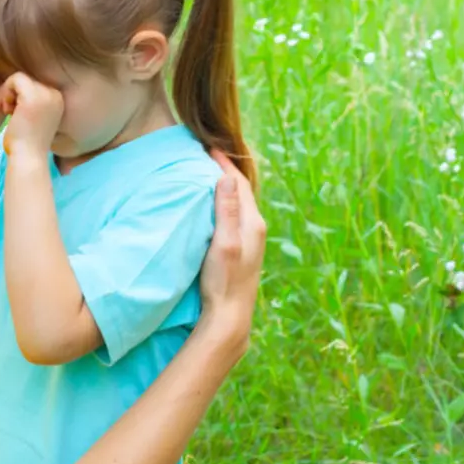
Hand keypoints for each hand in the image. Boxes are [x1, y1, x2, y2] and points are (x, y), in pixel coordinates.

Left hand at [0, 72, 63, 157]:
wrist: (28, 157)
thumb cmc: (27, 143)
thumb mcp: (33, 118)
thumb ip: (30, 103)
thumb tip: (16, 90)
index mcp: (58, 100)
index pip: (35, 85)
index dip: (19, 96)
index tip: (12, 111)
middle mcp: (55, 95)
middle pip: (27, 81)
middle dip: (12, 93)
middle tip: (6, 111)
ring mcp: (45, 94)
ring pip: (20, 79)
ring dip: (7, 93)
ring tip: (5, 111)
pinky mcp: (32, 95)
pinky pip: (15, 79)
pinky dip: (5, 91)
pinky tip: (5, 109)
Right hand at [198, 150, 265, 356]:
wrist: (230, 316)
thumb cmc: (224, 281)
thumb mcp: (224, 243)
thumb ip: (226, 211)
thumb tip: (225, 177)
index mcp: (252, 222)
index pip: (237, 183)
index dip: (223, 163)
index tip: (207, 147)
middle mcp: (255, 228)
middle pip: (240, 190)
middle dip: (225, 170)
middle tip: (207, 154)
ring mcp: (250, 239)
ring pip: (238, 203)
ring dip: (225, 186)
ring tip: (208, 173)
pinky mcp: (243, 249)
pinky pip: (235, 215)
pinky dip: (224, 203)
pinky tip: (214, 205)